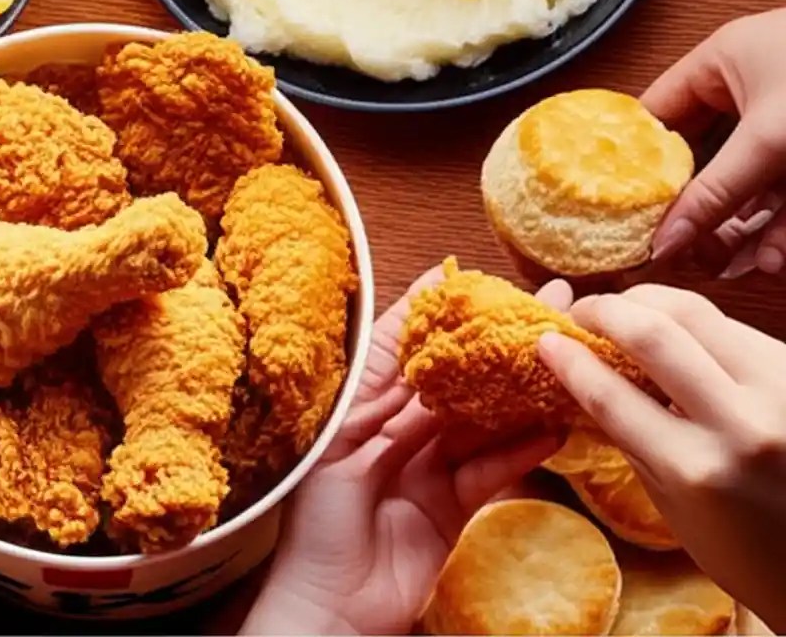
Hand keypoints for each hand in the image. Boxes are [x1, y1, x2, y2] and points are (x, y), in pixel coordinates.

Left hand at [241, 266, 564, 635]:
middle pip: (453, 378)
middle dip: (494, 344)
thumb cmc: (317, 523)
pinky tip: (555, 424)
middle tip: (546, 308)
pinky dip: (522, 448)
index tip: (472, 278)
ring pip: (482, 419)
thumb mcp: (340, 443)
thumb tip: (425, 337)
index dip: (435, 313)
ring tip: (564, 357)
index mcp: (358, 407)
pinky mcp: (456, 504)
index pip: (402, 346)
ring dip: (519, 391)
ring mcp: (428, 465)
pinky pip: (493, 467)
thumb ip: (385, 393)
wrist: (332, 608)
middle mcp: (395, 429)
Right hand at [539, 286, 785, 633]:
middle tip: (582, 312)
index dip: (571, 360)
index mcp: (696, 469)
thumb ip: (633, 435)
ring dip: (651, 304)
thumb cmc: (741, 549)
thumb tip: (589, 376)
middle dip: (608, 309)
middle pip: (659, 330)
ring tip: (624, 312)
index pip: (613, 395)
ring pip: (702, 314)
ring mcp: (785, 391)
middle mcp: (743, 423)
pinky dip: (696, 325)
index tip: (545, 340)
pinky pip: (737, 329)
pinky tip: (676, 335)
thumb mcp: (670, 503)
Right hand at [645, 9, 785, 275]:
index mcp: (723, 60)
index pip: (655, 114)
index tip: (620, 209)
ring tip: (723, 265)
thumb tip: (662, 241)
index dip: (634, 162)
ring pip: (742, 184)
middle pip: (699, 158)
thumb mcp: (767, 141)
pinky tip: (768, 258)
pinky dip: (775, 228)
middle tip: (674, 250)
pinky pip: (781, 196)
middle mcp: (750, 88)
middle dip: (692, 209)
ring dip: (734, 228)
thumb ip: (711, 194)